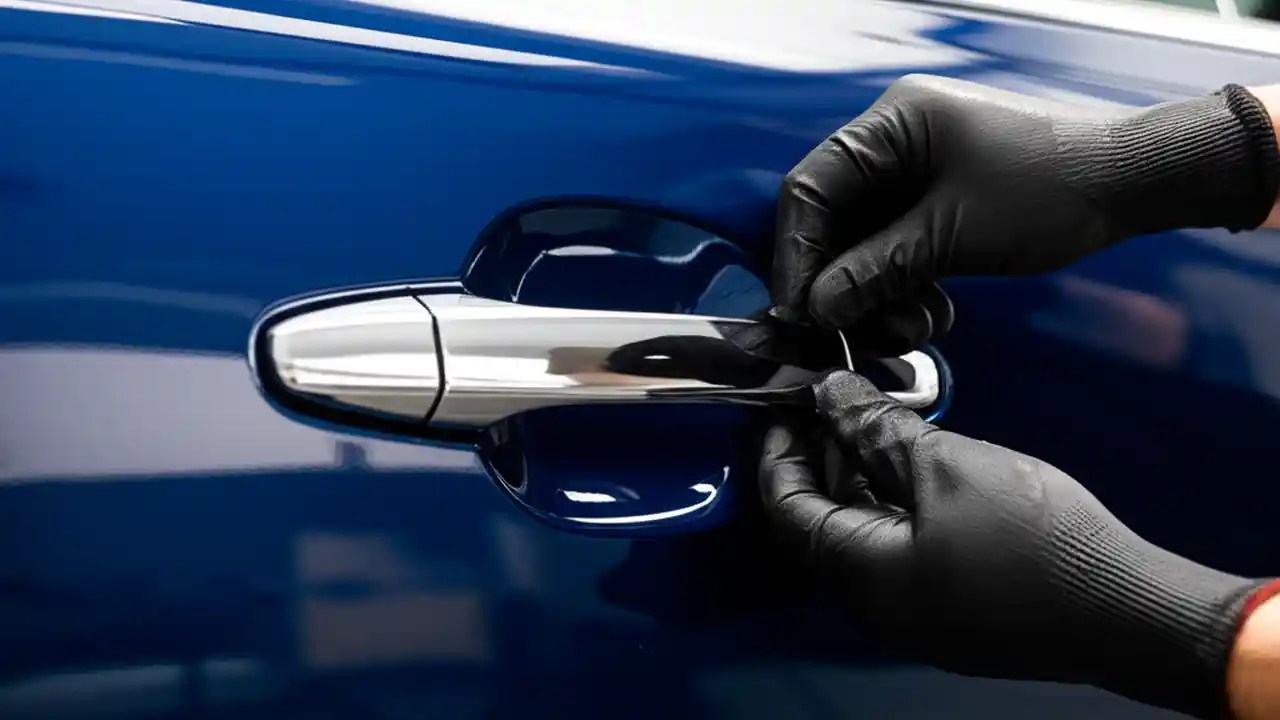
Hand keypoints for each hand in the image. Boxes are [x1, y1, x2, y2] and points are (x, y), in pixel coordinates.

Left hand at [758, 371, 1265, 717]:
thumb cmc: (1041, 546)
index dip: (779, 446)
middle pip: (821, 518)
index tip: (789, 400)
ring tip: (880, 419)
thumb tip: (829, 394)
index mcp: (862, 575)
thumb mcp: (946, 466)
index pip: (786, 505)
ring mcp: (916, 610)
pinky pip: (900, 547)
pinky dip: (896, 500)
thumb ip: (876, 429)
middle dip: (822, 453)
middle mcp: (877, 603)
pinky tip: (920, 461)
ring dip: (861, 474)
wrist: (1130, 611)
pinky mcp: (952, 605)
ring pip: (863, 530)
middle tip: (836, 400)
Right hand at [773, 75, 1279, 329]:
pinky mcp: (938, 204)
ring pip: (866, 246)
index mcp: (891, 125)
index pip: (811, 189)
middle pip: (836, 223)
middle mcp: (895, 144)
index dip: (798, 254)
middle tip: (856, 335)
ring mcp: (917, 174)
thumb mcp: (950, 237)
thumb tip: (817, 308)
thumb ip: (876, 271)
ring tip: (913, 330)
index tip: (801, 310)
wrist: (1131, 184)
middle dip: (846, 286)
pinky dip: (907, 288)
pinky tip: (934, 315)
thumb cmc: (1051, 189)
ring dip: (880, 296)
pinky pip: (898, 251)